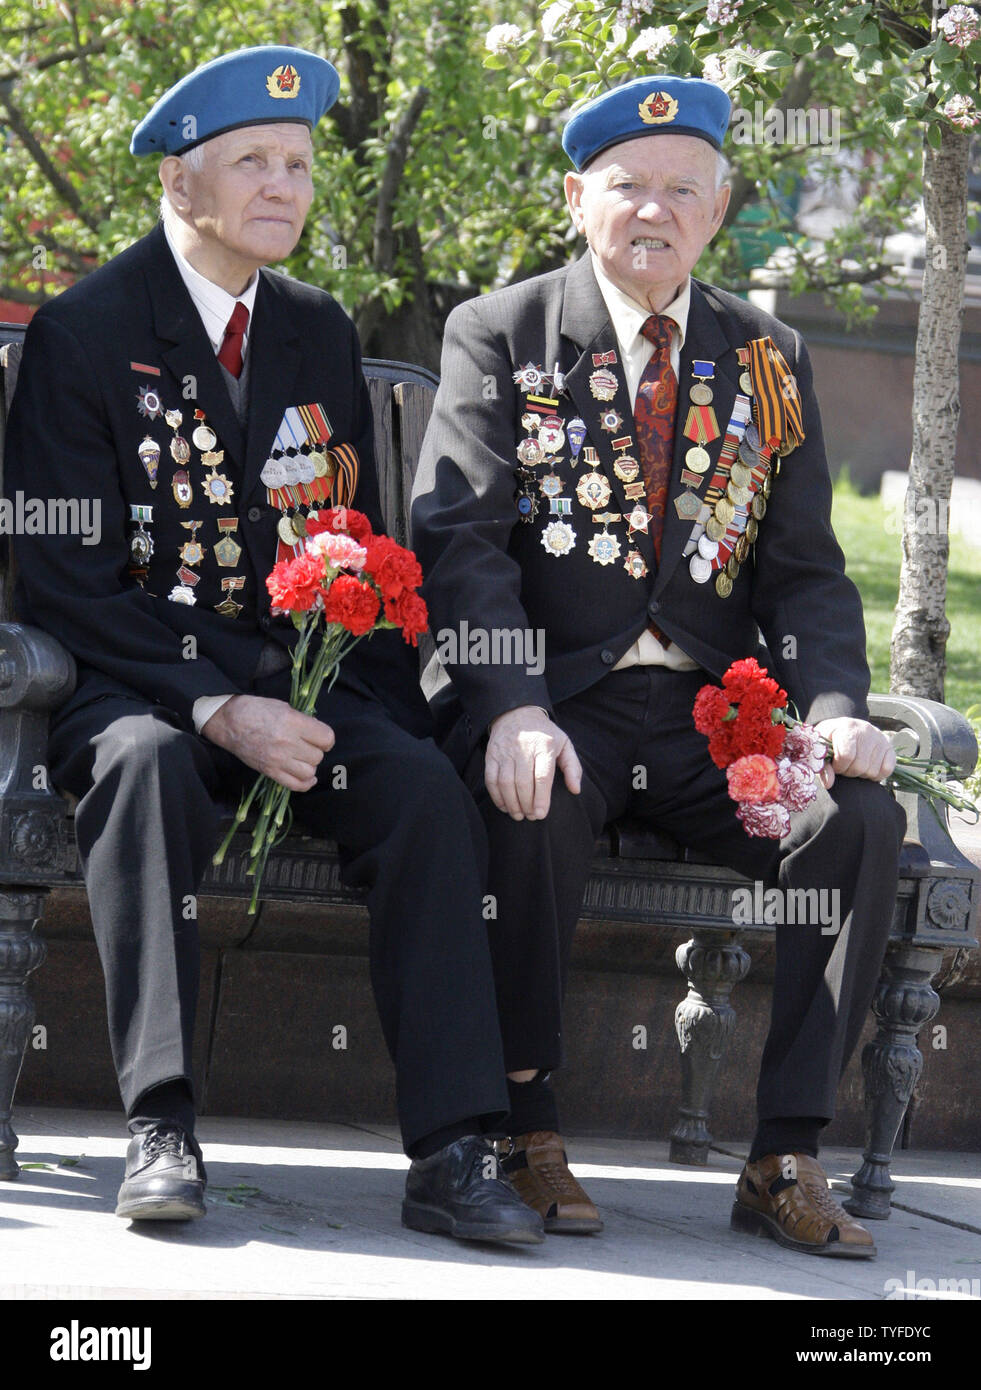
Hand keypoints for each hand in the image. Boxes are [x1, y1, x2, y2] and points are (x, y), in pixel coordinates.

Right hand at [202, 695, 334, 792]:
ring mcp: (278, 760)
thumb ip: (303, 721)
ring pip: (309, 772)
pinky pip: (296, 785)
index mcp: (292, 723)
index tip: (319, 737)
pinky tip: (307, 776)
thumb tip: (317, 733)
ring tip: (302, 758)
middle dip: (316, 751)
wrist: (229, 722)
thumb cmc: (256, 710)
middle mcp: (287, 743)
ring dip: (309, 765)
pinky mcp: (270, 771)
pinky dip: (305, 783)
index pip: (326, 738)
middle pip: (318, 756)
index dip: (325, 738)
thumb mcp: (283, 707)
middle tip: (306, 745)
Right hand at [485, 704, 581, 820]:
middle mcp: (523, 748)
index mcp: (545, 746)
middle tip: (531, 817)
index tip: (541, 814)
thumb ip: (572, 767)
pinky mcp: (491, 755)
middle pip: (523, 783)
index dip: (541, 798)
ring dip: (511, 803)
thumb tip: (575, 790)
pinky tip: (504, 806)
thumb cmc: (544, 734)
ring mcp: (505, 752)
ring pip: (505, 783)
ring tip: (519, 815)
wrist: (517, 713)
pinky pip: (491, 779)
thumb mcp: (564, 744)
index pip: (542, 776)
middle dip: (526, 805)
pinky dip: (496, 796)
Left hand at [813, 717, 896, 790]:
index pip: (846, 756)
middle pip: (860, 766)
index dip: (838, 767)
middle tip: (845, 766)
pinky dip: (877, 775)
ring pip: (873, 771)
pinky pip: (887, 770)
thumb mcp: (821, 748)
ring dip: (862, 774)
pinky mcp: (889, 746)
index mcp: (847, 728)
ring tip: (855, 764)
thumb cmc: (830, 739)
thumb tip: (829, 783)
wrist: (844, 727)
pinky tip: (868, 768)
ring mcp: (880, 738)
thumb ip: (822, 766)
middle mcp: (866, 730)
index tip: (835, 766)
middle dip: (849, 772)